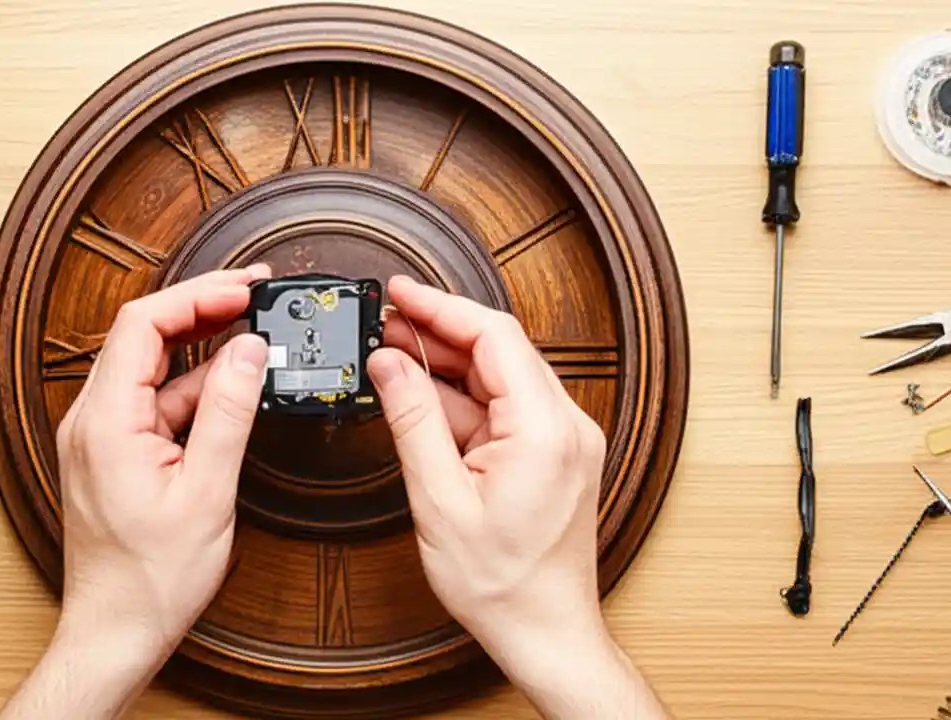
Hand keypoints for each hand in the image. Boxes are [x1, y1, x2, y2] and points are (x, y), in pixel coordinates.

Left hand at [55, 264, 270, 650]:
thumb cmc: (150, 580)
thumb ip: (229, 413)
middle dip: (201, 308)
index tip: (244, 287)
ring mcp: (100, 436)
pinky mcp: (113, 452)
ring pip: (151, 367)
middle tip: (254, 296)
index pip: (143, 324)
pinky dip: (193, 387)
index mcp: (105, 423)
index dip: (197, 294)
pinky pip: (154, 401)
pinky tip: (231, 387)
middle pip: (144, 335)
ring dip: (201, 347)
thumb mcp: (207, 492)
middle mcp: (91, 421)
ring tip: (253, 333)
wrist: (116, 631)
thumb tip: (250, 352)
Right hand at [368, 275, 664, 718]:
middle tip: (383, 325)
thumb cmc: (502, 586)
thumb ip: (413, 422)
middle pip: (499, 351)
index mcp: (545, 431)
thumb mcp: (439, 500)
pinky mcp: (554, 454)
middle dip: (438, 332)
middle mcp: (566, 426)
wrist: (545, 632)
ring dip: (447, 366)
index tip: (400, 293)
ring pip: (499, 378)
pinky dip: (463, 399)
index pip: (494, 337)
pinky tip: (422, 397)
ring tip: (392, 357)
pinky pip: (505, 408)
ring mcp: (564, 440)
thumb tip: (389, 365)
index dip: (441, 307)